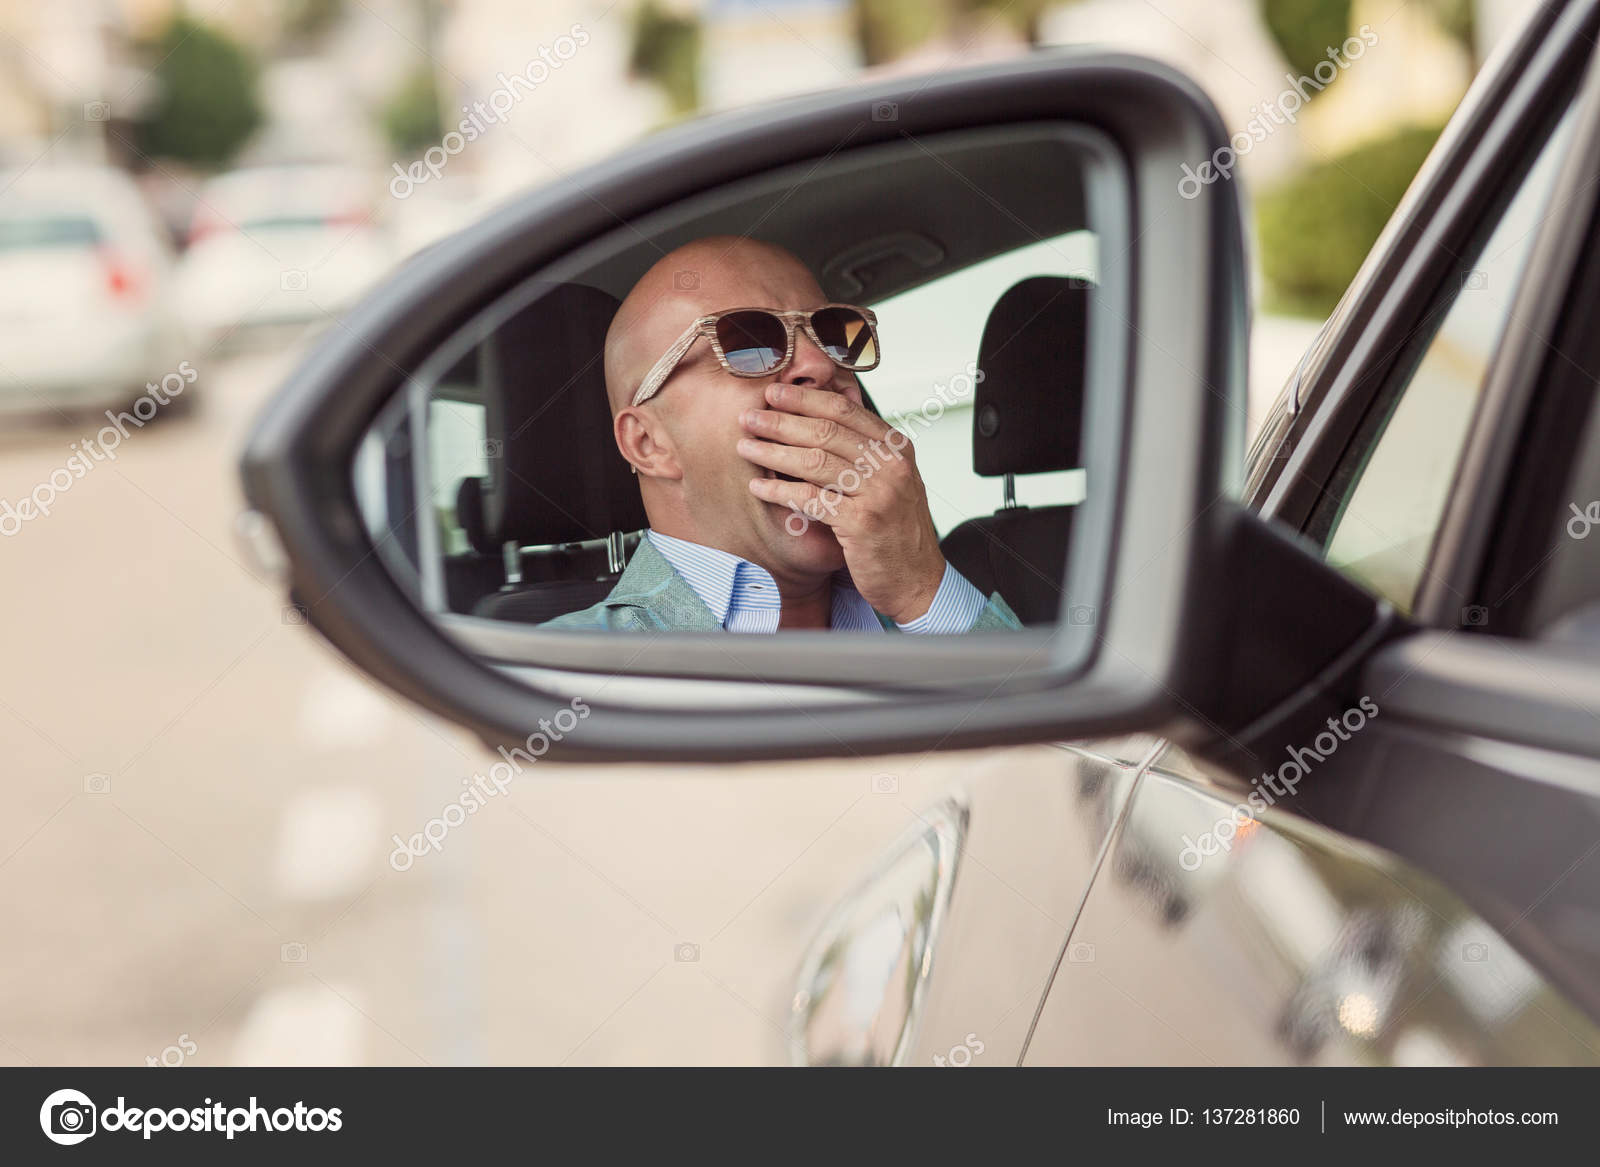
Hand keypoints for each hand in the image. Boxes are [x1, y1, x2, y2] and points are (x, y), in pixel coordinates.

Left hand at [740, 382, 945, 624]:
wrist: (917, 579)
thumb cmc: (896, 531)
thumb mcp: (890, 481)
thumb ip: (864, 451)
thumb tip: (822, 418)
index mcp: (896, 448)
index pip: (844, 409)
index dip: (804, 398)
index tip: (773, 392)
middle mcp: (891, 465)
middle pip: (825, 430)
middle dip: (780, 421)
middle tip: (749, 417)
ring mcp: (879, 493)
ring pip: (814, 461)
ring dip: (773, 453)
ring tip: (745, 447)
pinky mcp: (862, 522)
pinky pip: (811, 499)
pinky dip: (780, 491)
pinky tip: (759, 488)